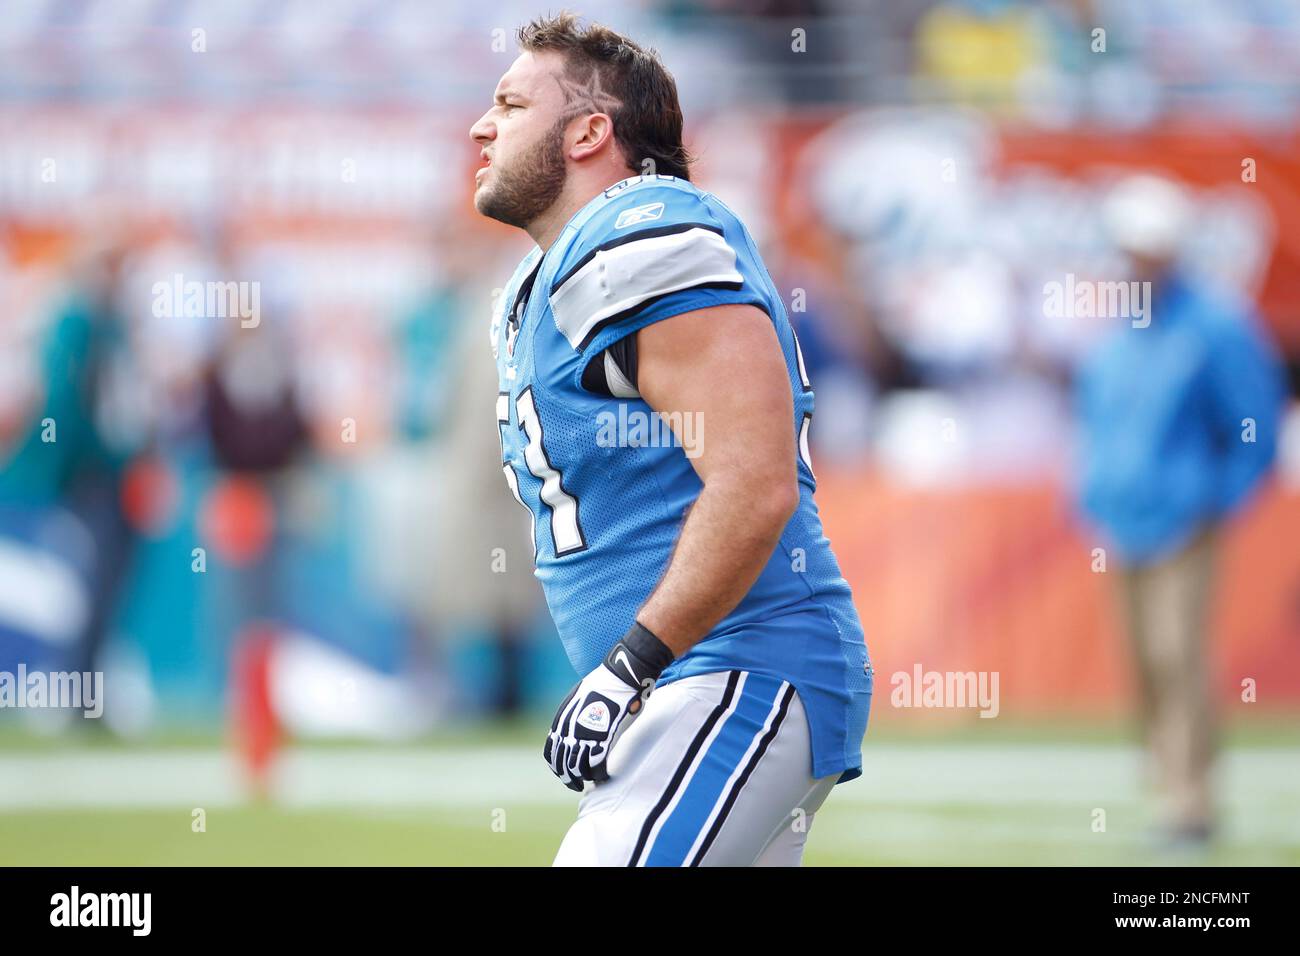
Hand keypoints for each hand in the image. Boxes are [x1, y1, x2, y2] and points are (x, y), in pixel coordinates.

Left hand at [543, 623, 673, 790]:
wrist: (621, 675)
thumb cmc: (605, 685)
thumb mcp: (580, 699)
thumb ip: (574, 716)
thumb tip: (574, 730)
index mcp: (563, 719)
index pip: (551, 751)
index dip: (556, 765)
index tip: (563, 772)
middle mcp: (571, 728)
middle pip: (562, 762)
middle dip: (567, 777)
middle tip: (574, 784)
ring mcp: (586, 733)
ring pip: (577, 766)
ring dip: (582, 777)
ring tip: (589, 782)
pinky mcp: (604, 736)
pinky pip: (596, 763)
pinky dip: (598, 774)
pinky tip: (603, 776)